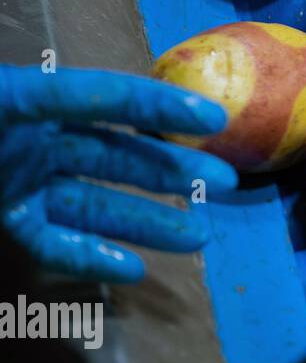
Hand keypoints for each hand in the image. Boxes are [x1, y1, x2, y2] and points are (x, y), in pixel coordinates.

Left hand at [0, 64, 237, 282]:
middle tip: (226, 183)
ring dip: (147, 222)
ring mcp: (21, 183)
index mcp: (28, 99)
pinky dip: (90, 257)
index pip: (104, 99)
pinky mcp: (6, 217)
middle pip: (116, 155)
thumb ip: (39, 97)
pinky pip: (50, 241)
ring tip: (196, 237)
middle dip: (173, 170)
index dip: (158, 106)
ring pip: (94, 204)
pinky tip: (132, 269)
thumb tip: (87, 92)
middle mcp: (36, 141)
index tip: (216, 119)